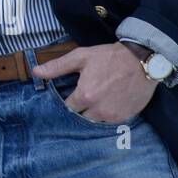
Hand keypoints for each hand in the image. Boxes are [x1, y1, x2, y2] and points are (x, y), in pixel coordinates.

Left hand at [32, 43, 157, 123]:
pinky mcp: (125, 117)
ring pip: (96, 120)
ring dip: (95, 111)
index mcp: (85, 96)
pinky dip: (109, 113)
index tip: (74, 92)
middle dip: (82, 106)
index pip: (69, 107)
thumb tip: (35, 72)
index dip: (70, 99)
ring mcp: (113, 116)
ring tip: (100, 96)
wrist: (141, 61)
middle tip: (87, 94)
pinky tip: (111, 100)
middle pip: (82, 115)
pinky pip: (111, 120)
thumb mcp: (80, 57)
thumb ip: (57, 67)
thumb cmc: (109, 57)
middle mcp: (98, 110)